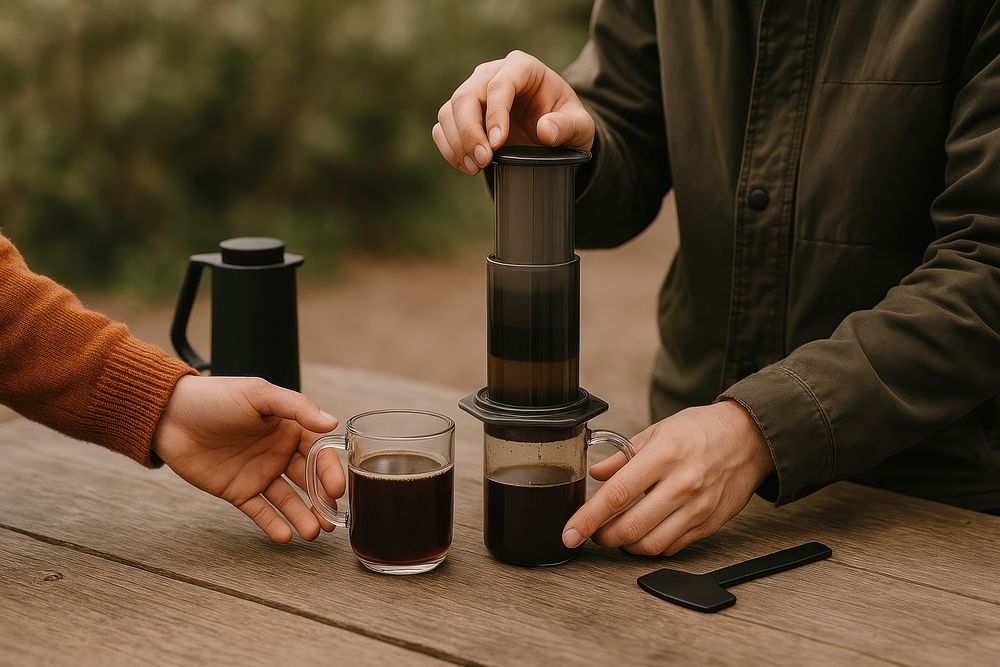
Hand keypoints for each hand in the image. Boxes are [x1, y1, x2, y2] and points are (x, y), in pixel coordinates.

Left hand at [152, 375, 343, 543]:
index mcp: (288, 428)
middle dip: (322, 501)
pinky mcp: (237, 491)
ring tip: (313, 532)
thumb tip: (331, 423)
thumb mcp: (258, 394)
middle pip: (307, 480)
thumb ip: (296, 407)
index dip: (329, 471)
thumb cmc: (216, 397)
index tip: (337, 489)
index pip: (318, 453)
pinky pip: (259, 511)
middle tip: (332, 521)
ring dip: (302, 516)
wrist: (170, 415)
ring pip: (287, 500)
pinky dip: (272, 524)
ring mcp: (258, 473)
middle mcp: (278, 453)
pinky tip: (284, 535)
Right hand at [432, 50, 594, 174]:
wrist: (553, 132)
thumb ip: (567, 127)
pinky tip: (466, 166)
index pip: (500, 84)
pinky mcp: (462, 113)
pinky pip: (443, 127)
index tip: (497, 143)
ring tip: (476, 168)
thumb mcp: (580, 126)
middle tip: (483, 161)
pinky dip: (450, 148)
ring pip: (450, 111)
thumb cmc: (566, 122)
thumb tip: (545, 131)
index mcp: (523, 67)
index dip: (495, 113)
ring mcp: (474, 92)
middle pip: (466, 96)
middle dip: (470, 131)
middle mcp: (493, 74)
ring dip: (457, 143)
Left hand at [562, 400, 774, 555]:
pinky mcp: (710, 524)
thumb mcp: (658, 431)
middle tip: (593, 534)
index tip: (569, 532)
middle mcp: (681, 485)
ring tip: (617, 535)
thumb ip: (623, 456)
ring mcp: (698, 508)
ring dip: (625, 546)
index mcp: (664, 456)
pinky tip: (645, 533)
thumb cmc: (701, 430)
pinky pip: (672, 546)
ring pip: (650, 544)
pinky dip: (651, 545)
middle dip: (603, 538)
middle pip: (631, 527)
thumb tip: (596, 474)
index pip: (616, 495)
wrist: (749, 438)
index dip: (588, 518)